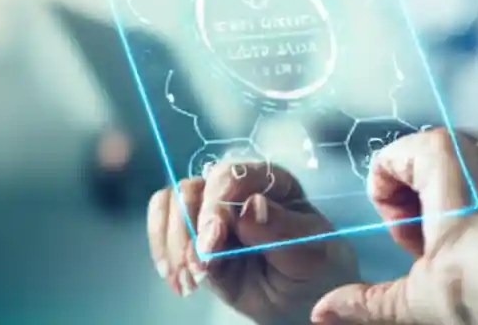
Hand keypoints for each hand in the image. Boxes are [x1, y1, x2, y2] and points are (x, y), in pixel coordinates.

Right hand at [146, 160, 359, 324]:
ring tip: (191, 281)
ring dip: (174, 244)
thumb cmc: (315, 270)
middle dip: (189, 230)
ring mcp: (213, 210)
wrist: (302, 301)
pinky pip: (162, 225)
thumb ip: (282, 230)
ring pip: (172, 203)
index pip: (234, 175)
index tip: (212, 242)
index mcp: (274, 183)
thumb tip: (251, 205)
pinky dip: (162, 252)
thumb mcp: (311, 254)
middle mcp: (239, 189)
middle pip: (194, 187)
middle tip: (200, 268)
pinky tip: (179, 281)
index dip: (216, 204)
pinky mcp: (194, 234)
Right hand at [311, 129, 477, 324]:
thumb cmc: (475, 290)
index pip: (390, 160)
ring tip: (458, 243)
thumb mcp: (412, 298)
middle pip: (429, 158)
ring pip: (472, 164)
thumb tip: (323, 313)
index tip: (406, 241)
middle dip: (419, 200)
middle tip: (427, 247)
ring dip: (455, 196)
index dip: (387, 203)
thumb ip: (364, 300)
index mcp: (442, 156)